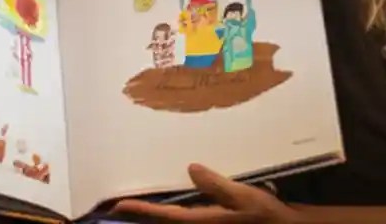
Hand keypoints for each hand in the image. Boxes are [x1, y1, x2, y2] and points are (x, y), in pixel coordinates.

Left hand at [113, 164, 296, 223]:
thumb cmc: (267, 216)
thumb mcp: (246, 198)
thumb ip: (218, 186)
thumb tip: (191, 168)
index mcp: (205, 221)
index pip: (166, 216)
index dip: (142, 210)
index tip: (118, 204)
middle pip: (166, 220)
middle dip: (145, 212)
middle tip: (121, 202)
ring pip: (176, 219)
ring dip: (158, 211)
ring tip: (139, 198)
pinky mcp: (214, 220)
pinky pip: (187, 216)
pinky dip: (174, 209)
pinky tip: (174, 197)